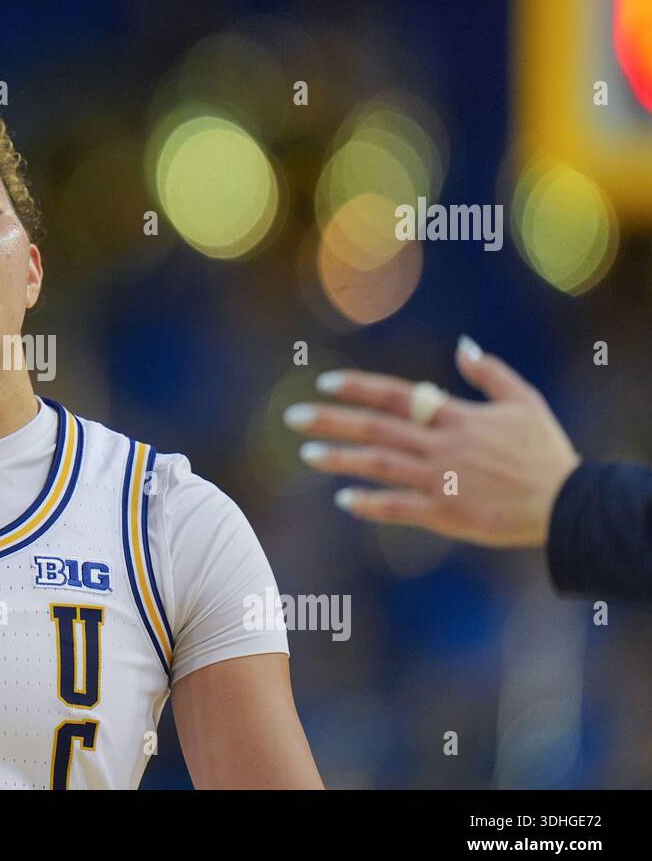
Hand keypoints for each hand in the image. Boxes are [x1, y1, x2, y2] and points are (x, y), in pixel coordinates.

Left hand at [283, 337, 581, 547]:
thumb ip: (489, 373)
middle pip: (376, 428)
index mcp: (457, 417)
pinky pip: (398, 508)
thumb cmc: (546, 452)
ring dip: (341, 459)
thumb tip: (461, 345)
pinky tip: (342, 499)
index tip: (324, 382)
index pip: (396, 394)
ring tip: (307, 454)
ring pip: (379, 465)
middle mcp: (442, 445)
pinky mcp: (445, 514)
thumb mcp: (524, 401)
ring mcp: (440, 481)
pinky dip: (369, 503)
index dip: (357, 387)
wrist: (568, 505)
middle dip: (331, 420)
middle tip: (292, 417)